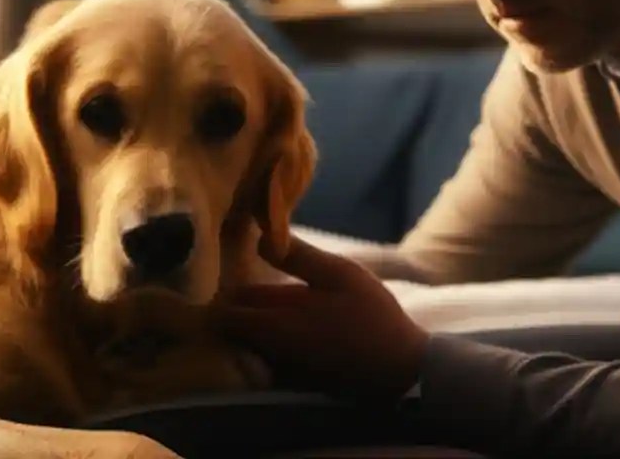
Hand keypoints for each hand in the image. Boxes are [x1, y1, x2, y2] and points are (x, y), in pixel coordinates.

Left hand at [210, 236, 427, 403]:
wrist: (399, 369)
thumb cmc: (370, 316)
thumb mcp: (339, 274)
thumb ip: (297, 257)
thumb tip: (258, 240)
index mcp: (273, 324)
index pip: (222, 314)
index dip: (220, 293)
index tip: (228, 274)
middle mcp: (268, 350)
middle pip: (233, 329)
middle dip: (233, 307)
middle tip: (245, 284)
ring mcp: (281, 368)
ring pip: (249, 342)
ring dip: (250, 324)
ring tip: (264, 301)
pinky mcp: (296, 379)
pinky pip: (268, 356)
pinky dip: (269, 341)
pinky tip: (290, 327)